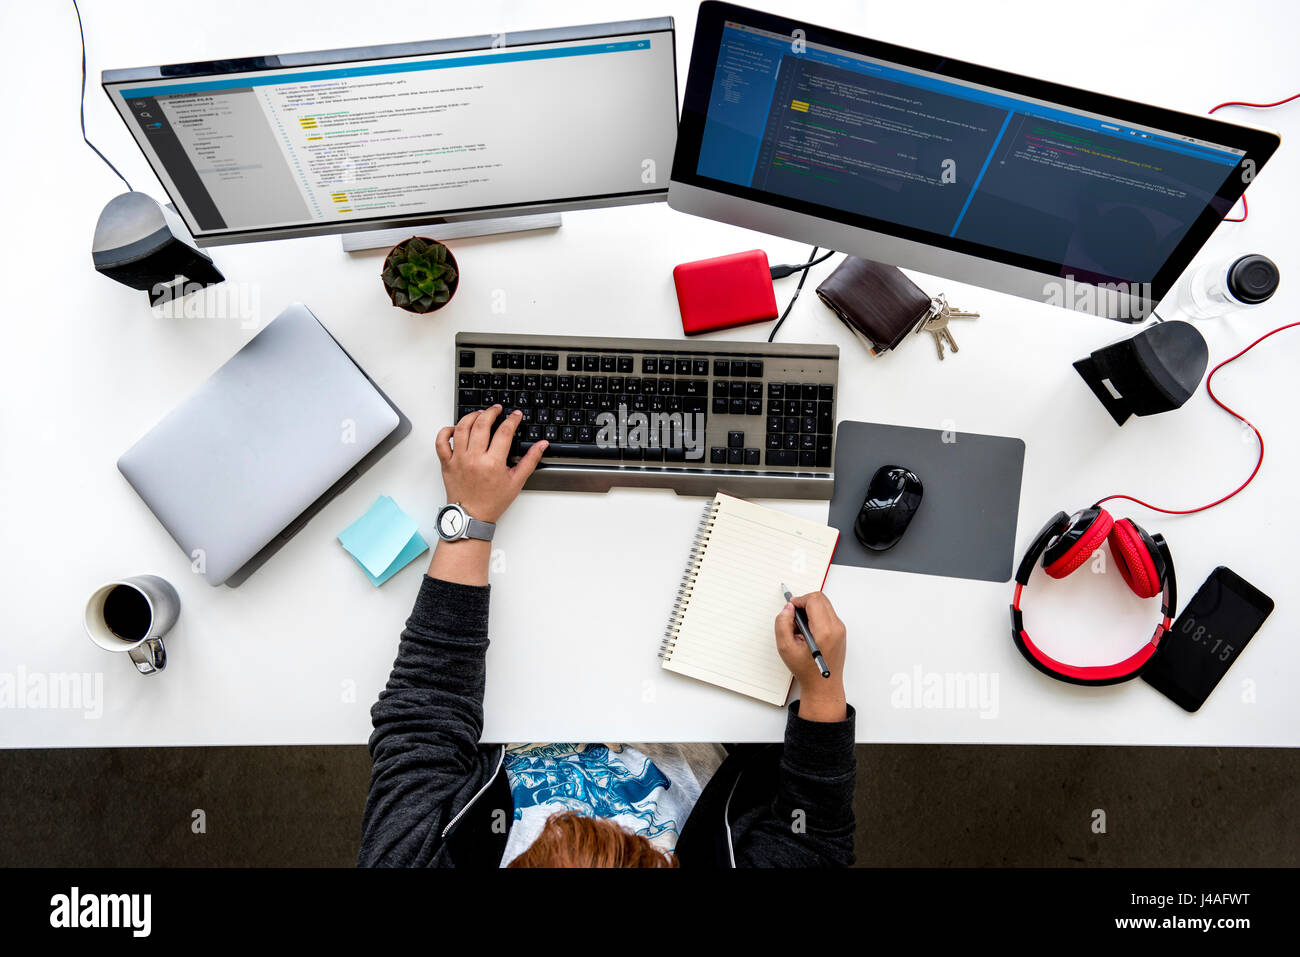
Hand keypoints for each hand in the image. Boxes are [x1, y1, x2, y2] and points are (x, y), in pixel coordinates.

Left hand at [435, 405, 545, 522]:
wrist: (471, 516)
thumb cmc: (492, 501)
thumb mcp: (516, 482)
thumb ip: (530, 461)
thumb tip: (542, 445)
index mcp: (493, 463)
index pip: (504, 432)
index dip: (512, 420)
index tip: (516, 415)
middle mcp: (474, 458)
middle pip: (481, 424)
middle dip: (491, 412)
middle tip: (497, 409)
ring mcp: (458, 459)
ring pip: (461, 428)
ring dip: (471, 416)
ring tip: (479, 414)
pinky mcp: (446, 463)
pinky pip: (441, 442)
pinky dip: (446, 431)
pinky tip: (455, 428)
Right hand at [774, 592, 846, 721]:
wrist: (823, 686)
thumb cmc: (806, 670)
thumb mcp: (785, 648)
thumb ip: (783, 624)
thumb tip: (788, 608)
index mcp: (825, 631)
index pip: (814, 600)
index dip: (799, 600)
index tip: (790, 609)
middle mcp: (836, 628)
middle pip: (821, 599)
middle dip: (804, 603)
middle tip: (794, 618)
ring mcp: (840, 629)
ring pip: (824, 605)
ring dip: (810, 610)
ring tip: (800, 629)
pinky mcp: (840, 631)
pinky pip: (827, 614)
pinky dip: (815, 617)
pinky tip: (808, 632)